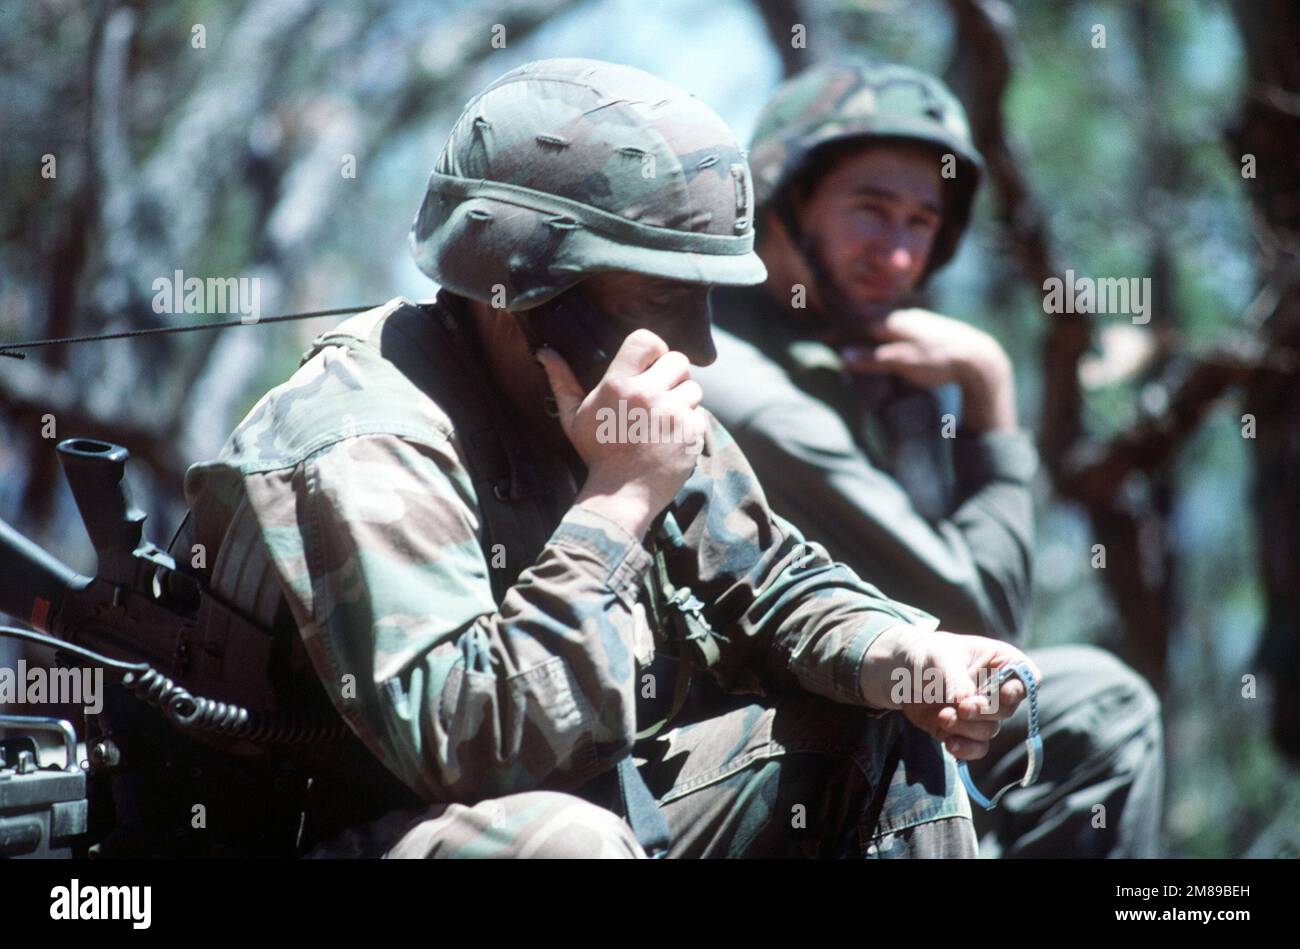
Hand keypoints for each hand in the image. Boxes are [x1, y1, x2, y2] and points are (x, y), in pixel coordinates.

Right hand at [537, 328, 706, 537]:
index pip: (646, 339)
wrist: (621, 496)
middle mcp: (646, 395)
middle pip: (679, 360)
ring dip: (683, 400)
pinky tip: (671, 438)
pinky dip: (689, 424)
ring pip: (693, 387)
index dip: (655, 348)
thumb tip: (544, 352)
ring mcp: (671, 413)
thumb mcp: (573, 418)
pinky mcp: (690, 431)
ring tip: (664, 419)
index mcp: (617, 385)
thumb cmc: (596, 454)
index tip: (652, 362)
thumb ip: (561, 381)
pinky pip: (699, 413)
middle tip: (661, 393)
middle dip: (673, 374)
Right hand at [839, 308, 1016, 431]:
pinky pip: (894, 331)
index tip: (820, 337)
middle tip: (831, 338)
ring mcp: (914, 322)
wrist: (978, 356)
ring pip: (881, 325)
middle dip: (848, 329)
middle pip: (867, 321)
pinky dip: (881, 337)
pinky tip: (882, 344)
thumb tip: (843, 355)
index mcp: (893, 321)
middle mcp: (902, 317)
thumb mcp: (904, 361)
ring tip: (852, 342)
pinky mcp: (924, 330)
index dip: (837, 332)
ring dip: (865, 333)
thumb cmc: (940, 359)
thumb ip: (874, 358)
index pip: (856, 324)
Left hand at [859, 624, 1041, 760]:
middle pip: (1007, 708)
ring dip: (966, 728)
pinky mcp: (964, 731)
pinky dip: (965, 749)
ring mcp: (981, 713)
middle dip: (984, 711)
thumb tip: (966, 702)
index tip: (1003, 694)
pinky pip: (976, 749)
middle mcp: (996, 689)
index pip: (1026, 676)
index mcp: (999, 661)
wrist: (899, 675)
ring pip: (989, 730)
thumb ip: (955, 678)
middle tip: (962, 707)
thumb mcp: (939, 656)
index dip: (1019, 688)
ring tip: (943, 716)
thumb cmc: (925, 654)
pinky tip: (949, 743)